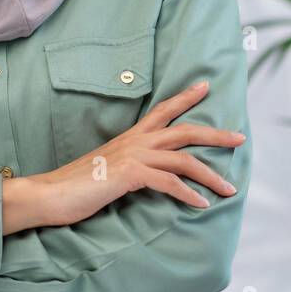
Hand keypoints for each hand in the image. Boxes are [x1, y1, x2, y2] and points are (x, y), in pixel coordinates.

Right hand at [6, 80, 244, 233]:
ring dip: (211, 175)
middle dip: (216, 135)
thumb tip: (146, 173)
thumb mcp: (108, 169)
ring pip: (183, 158)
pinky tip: (201, 204)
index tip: (206, 87)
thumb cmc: (77, 185)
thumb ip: (130, 166)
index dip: (186, 97)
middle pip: (185, 130)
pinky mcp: (129, 175)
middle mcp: (135, 141)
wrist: (50, 193)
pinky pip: (168, 182)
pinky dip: (188, 194)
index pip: (163, 110)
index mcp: (131, 137)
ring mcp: (133, 156)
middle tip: (240, 138)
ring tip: (229, 189)